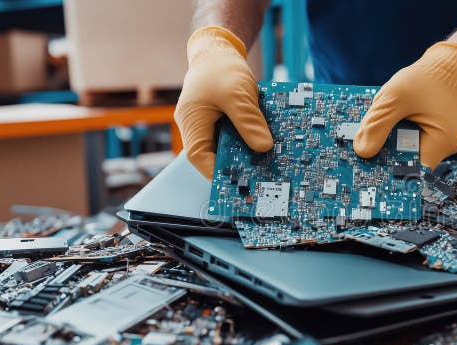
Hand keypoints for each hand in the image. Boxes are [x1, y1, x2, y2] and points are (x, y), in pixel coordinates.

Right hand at [174, 26, 272, 178]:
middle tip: (259, 176)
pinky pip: (232, 136)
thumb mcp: (238, 94)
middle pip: (213, 155)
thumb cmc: (221, 68)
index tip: (239, 183)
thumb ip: (249, 121)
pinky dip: (246, 140)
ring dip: (242, 154)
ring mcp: (207, 124)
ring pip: (224, 147)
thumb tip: (264, 147)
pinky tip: (263, 144)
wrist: (219, 49)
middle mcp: (196, 126)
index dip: (217, 173)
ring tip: (265, 163)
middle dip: (235, 166)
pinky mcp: (219, 121)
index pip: (200, 157)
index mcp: (192, 121)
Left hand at [353, 42, 456, 169]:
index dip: (385, 172)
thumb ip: (377, 124)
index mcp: (440, 143)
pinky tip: (378, 121)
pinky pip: (405, 138)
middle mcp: (440, 148)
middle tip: (356, 149)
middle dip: (381, 153)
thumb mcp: (396, 97)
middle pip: (404, 161)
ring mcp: (434, 141)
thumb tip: (361, 151)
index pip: (409, 170)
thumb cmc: (428, 78)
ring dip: (385, 139)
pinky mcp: (427, 133)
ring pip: (402, 149)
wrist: (451, 64)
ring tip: (367, 129)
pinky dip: (391, 130)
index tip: (362, 171)